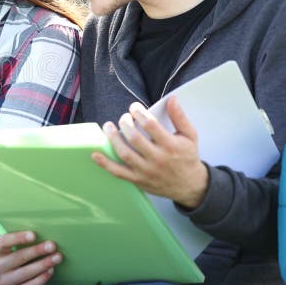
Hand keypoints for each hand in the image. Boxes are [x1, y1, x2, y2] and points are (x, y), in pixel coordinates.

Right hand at [0, 231, 61, 284]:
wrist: (6, 276)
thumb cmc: (12, 255)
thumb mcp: (10, 246)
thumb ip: (20, 240)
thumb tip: (42, 231)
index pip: (5, 242)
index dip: (19, 238)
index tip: (34, 235)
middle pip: (18, 257)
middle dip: (37, 251)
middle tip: (52, 245)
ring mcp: (3, 282)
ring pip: (25, 273)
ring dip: (43, 264)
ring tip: (56, 258)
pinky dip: (42, 279)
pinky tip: (50, 271)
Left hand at [93, 97, 208, 207]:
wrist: (191, 186)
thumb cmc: (188, 157)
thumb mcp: (190, 135)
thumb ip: (180, 117)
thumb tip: (171, 98)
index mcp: (171, 145)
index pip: (150, 125)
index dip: (139, 112)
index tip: (134, 107)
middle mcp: (157, 158)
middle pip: (134, 138)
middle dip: (125, 123)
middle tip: (124, 117)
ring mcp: (146, 171)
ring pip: (125, 154)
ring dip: (113, 138)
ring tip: (108, 127)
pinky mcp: (138, 180)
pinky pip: (118, 172)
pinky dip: (105, 164)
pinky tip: (95, 154)